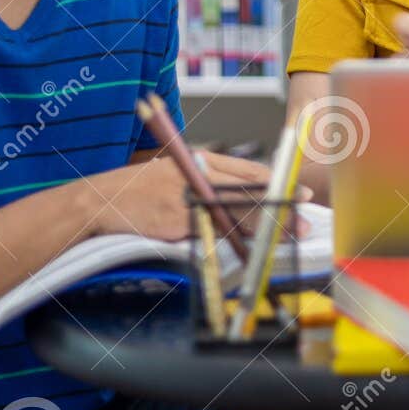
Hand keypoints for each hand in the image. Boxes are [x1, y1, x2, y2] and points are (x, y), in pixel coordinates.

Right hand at [87, 152, 308, 241]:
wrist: (102, 201)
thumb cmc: (140, 189)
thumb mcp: (176, 171)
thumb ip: (207, 178)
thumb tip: (244, 189)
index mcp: (201, 159)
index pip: (249, 171)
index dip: (279, 183)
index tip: (302, 192)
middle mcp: (199, 175)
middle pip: (250, 193)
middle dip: (281, 208)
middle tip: (306, 220)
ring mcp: (190, 199)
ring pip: (238, 215)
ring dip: (266, 228)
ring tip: (289, 237)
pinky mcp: (179, 221)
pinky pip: (215, 233)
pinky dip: (236, 242)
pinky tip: (255, 249)